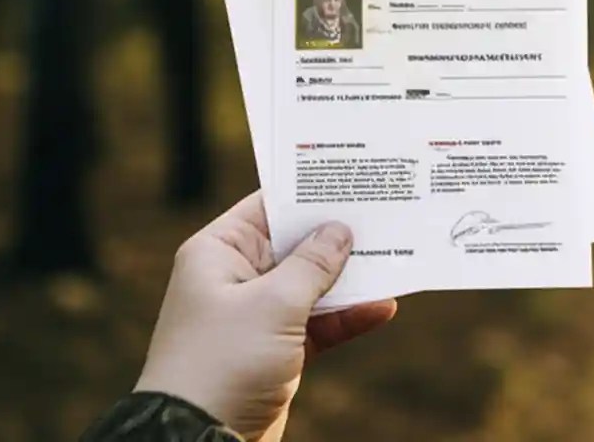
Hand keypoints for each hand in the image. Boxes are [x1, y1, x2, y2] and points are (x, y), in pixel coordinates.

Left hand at [134, 192, 395, 439]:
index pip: (270, 207)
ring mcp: (257, 315)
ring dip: (351, 277)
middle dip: (339, 235)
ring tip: (395, 257)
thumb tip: (339, 230)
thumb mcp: (274, 304)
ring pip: (313, 284)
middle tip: (386, 214)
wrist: (197, 439)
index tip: (353, 177)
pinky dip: (349, 315)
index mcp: (219, 252)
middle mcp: (236, 278)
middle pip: (297, 244)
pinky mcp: (277, 349)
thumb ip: (313, 264)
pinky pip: (320, 321)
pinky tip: (384, 306)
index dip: (310, 192)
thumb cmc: (223, 362)